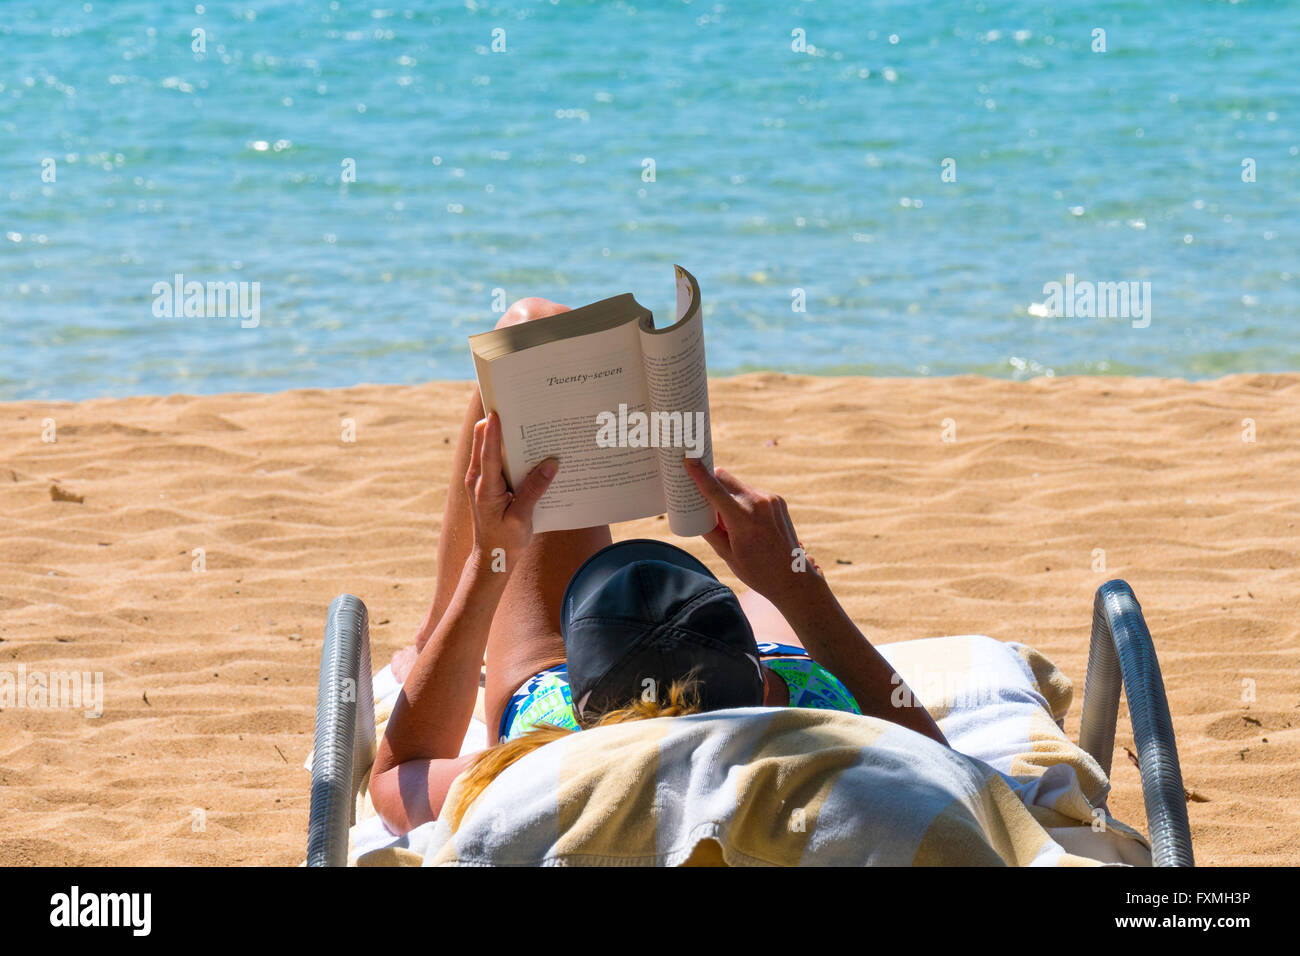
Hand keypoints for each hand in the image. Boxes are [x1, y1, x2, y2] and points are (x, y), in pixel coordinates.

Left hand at [464, 412, 557, 570]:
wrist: (492, 558)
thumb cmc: (506, 542)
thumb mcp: (522, 519)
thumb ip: (534, 490)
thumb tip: (551, 464)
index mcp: (485, 489)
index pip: (488, 454)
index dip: (492, 432)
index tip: (496, 411)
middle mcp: (478, 479)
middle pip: (484, 442)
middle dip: (498, 424)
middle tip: (518, 407)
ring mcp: (481, 480)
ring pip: (488, 447)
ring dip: (504, 435)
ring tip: (526, 421)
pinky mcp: (487, 483)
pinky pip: (494, 459)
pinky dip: (507, 449)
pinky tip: (528, 447)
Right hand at [684, 457, 822, 607]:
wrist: (792, 578)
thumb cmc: (757, 571)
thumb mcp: (726, 554)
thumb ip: (709, 529)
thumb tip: (695, 511)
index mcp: (743, 519)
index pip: (715, 490)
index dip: (699, 474)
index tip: (688, 458)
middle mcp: (759, 503)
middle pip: (725, 478)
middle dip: (711, 483)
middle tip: (701, 498)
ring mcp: (771, 500)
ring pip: (737, 485)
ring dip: (727, 494)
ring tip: (728, 520)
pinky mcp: (777, 500)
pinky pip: (751, 492)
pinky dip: (741, 500)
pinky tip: (744, 520)